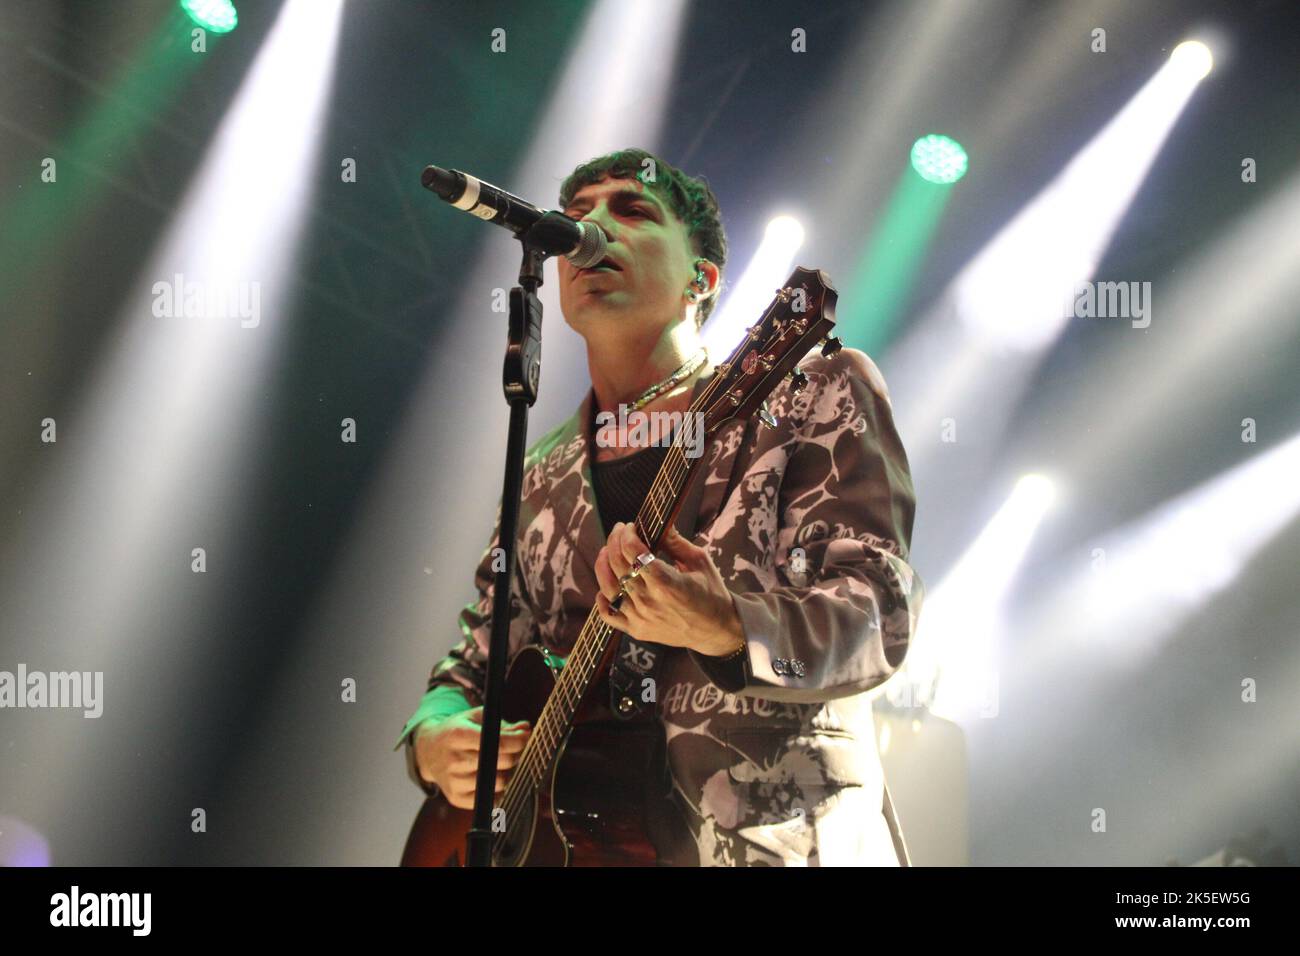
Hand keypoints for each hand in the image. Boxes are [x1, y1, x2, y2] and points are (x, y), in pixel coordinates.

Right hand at [413, 706, 530, 809]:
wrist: (428, 751)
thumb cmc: (457, 731)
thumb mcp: (475, 719)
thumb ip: (503, 725)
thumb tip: (526, 729)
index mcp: (458, 735)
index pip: (498, 743)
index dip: (518, 741)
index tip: (525, 737)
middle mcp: (454, 760)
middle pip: (501, 762)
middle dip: (515, 755)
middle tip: (514, 748)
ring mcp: (454, 781)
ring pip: (499, 782)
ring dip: (507, 772)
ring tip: (500, 762)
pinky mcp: (456, 798)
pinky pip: (491, 799)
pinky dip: (497, 789)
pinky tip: (491, 776)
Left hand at [593, 521, 744, 656]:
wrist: (716, 629)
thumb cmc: (710, 591)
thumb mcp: (699, 561)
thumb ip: (675, 542)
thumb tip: (657, 522)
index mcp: (667, 583)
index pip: (633, 552)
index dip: (627, 535)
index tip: (630, 526)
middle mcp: (649, 601)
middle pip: (618, 565)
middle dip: (615, 541)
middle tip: (619, 530)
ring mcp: (640, 618)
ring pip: (608, 587)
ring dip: (603, 564)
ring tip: (607, 551)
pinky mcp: (636, 630)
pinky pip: (608, 615)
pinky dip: (602, 599)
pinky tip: (605, 586)